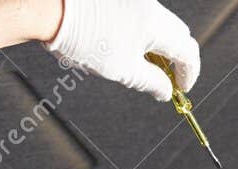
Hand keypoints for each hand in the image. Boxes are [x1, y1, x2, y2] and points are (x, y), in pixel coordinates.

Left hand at [44, 0, 199, 100]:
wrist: (49, 8)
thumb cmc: (84, 41)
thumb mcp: (122, 70)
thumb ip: (152, 82)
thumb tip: (166, 91)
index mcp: (156, 26)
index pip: (188, 52)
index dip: (189, 74)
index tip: (180, 89)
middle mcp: (151, 6)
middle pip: (179, 35)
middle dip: (176, 59)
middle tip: (165, 79)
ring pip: (161, 24)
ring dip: (159, 46)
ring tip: (141, 64)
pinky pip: (144, 15)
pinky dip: (144, 33)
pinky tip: (126, 45)